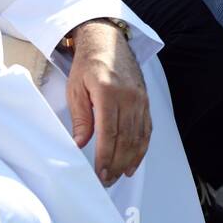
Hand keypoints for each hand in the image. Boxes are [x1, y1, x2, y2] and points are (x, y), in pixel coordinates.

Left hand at [65, 19, 151, 186]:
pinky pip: (146, 129)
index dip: (106, 157)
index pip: (109, 133)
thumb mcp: (76, 89)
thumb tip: (80, 143)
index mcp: (108, 93)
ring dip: (129, 160)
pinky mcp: (145, 102)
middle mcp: (128, 97)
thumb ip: (80, 117)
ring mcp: (140, 100)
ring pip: (138, 137)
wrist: (108, 42)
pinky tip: (133, 162)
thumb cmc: (89, 64)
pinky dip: (141, 148)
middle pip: (126, 139)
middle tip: (107, 181)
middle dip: (116, 164)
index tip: (100, 174)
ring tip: (118, 176)